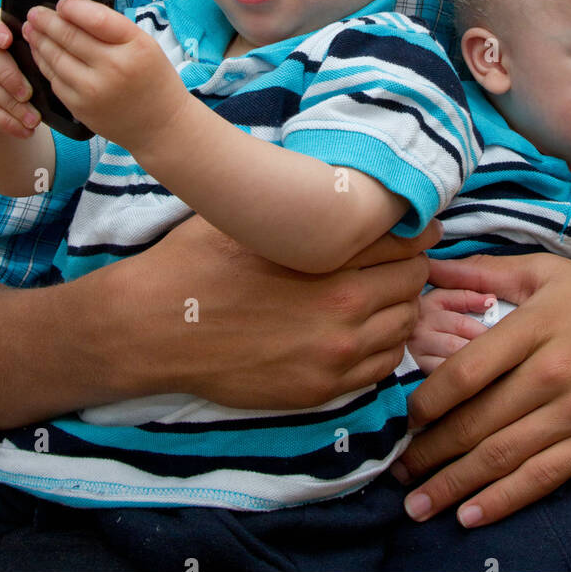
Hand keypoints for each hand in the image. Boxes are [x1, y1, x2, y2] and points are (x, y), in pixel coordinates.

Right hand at [0, 9, 40, 137]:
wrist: (7, 96)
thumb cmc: (28, 67)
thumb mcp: (33, 55)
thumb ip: (39, 49)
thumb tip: (58, 51)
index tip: (7, 41)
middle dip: (8, 76)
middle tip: (28, 94)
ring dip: (10, 105)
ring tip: (33, 119)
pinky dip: (4, 121)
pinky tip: (23, 130)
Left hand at [23, 0, 188, 148]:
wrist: (160, 125)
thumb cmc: (153, 80)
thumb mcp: (146, 45)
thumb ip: (114, 28)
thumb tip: (75, 11)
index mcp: (135, 46)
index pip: (95, 18)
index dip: (72, 7)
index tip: (61, 3)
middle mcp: (114, 67)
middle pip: (69, 36)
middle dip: (46, 21)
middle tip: (35, 12)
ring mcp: (94, 90)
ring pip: (55, 57)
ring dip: (39, 40)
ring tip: (31, 29)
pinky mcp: (80, 107)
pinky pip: (54, 79)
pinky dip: (44, 63)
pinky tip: (41, 52)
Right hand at [110, 213, 441, 408]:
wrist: (155, 327)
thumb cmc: (198, 261)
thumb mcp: (253, 217)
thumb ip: (305, 206)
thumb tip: (340, 183)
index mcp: (329, 261)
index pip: (403, 240)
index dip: (415, 227)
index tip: (415, 223)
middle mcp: (343, 309)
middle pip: (412, 281)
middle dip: (411, 263)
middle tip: (402, 254)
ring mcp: (335, 355)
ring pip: (405, 325)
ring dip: (402, 304)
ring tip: (386, 291)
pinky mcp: (321, 388)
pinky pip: (383, 366)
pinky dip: (387, 344)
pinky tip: (370, 328)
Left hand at [392, 253, 570, 526]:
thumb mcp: (545, 271)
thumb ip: (485, 271)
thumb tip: (431, 265)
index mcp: (534, 327)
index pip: (468, 371)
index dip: (429, 399)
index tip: (406, 417)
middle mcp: (552, 373)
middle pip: (478, 421)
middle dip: (431, 452)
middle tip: (399, 472)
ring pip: (503, 456)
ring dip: (455, 484)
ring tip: (420, 503)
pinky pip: (542, 477)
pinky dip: (504, 500)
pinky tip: (472, 514)